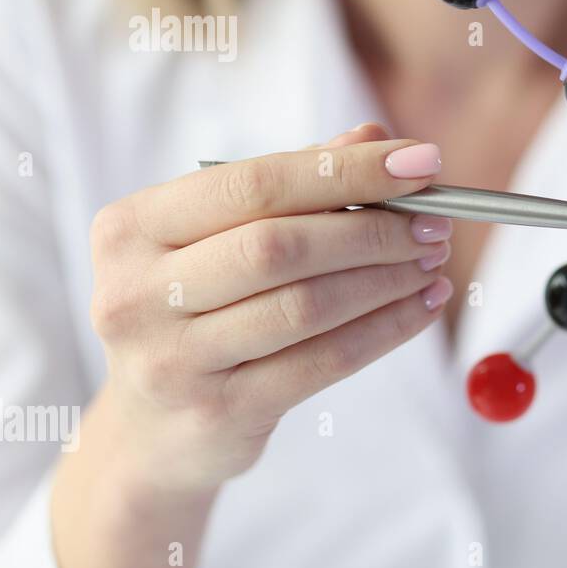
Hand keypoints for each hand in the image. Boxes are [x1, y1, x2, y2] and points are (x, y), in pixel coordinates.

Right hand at [85, 123, 452, 490]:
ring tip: (433, 263)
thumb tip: (376, 136)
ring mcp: (171, 360)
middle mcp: (137, 292)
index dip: (346, 170)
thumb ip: (293, 184)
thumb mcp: (221, 239)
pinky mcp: (218, 413)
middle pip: (280, 245)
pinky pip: (324, 362)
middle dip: (374, 228)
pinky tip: (423, 308)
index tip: (421, 160)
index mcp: (131, 228)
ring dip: (388, 279)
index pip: (255, 184)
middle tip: (436, 223)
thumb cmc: (195, 311)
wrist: (150, 431)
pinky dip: (386, 329)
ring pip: (306, 305)